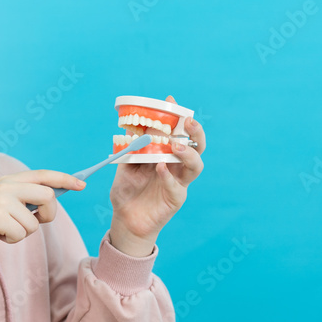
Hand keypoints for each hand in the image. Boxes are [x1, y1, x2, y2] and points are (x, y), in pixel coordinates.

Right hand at [0, 170, 85, 254]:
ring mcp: (0, 201)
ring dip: (24, 232)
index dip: (65, 179)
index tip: (82, 185)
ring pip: (35, 222)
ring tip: (5, 229)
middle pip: (48, 196)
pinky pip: (22, 233)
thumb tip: (54, 197)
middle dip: (49, 215)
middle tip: (36, 222)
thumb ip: (26, 198)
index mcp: (9, 181)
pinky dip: (13, 240)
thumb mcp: (6, 204)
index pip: (43, 175)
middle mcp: (5, 186)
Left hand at [109, 95, 205, 253]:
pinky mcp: (176, 198)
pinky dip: (168, 175)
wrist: (125, 218)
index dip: (177, 118)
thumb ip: (132, 147)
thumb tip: (135, 127)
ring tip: (174, 145)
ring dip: (187, 153)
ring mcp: (179, 182)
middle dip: (195, 133)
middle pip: (197, 147)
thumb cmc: (127, 190)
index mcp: (166, 154)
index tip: (170, 102)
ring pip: (196, 166)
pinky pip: (177, 186)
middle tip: (187, 122)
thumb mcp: (125, 164)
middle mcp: (177, 166)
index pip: (178, 133)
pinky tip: (160, 167)